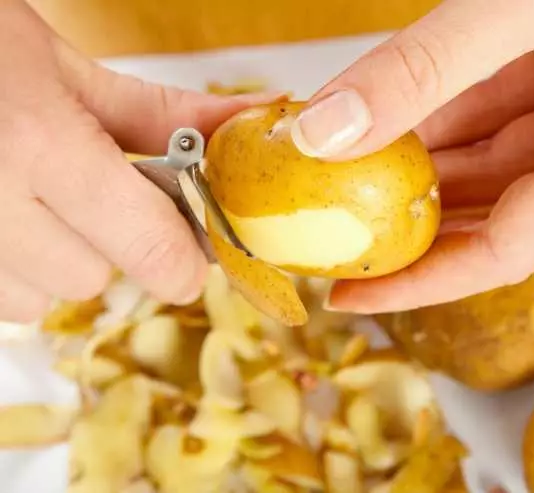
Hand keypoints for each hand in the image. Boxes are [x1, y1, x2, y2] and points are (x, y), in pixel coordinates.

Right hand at [0, 0, 283, 321]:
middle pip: (91, 280)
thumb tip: (241, 128)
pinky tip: (2, 217)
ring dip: (49, 264)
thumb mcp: (63, 64)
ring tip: (31, 200)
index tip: (190, 251)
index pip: (149, 246)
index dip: (182, 257)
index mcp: (39, 141)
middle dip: (109, 246)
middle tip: (93, 198)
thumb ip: (161, 111)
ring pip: (33, 301)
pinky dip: (7, 271)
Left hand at [291, 0, 533, 312]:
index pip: (506, 252)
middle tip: (339, 247)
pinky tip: (384, 124)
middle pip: (492, 219)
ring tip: (348, 190)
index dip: (424, 283)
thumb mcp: (518, 5)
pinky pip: (486, 116)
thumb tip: (326, 132)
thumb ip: (420, 70)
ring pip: (485, 168)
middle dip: (414, 235)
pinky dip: (433, 123)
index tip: (355, 296)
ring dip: (417, 176)